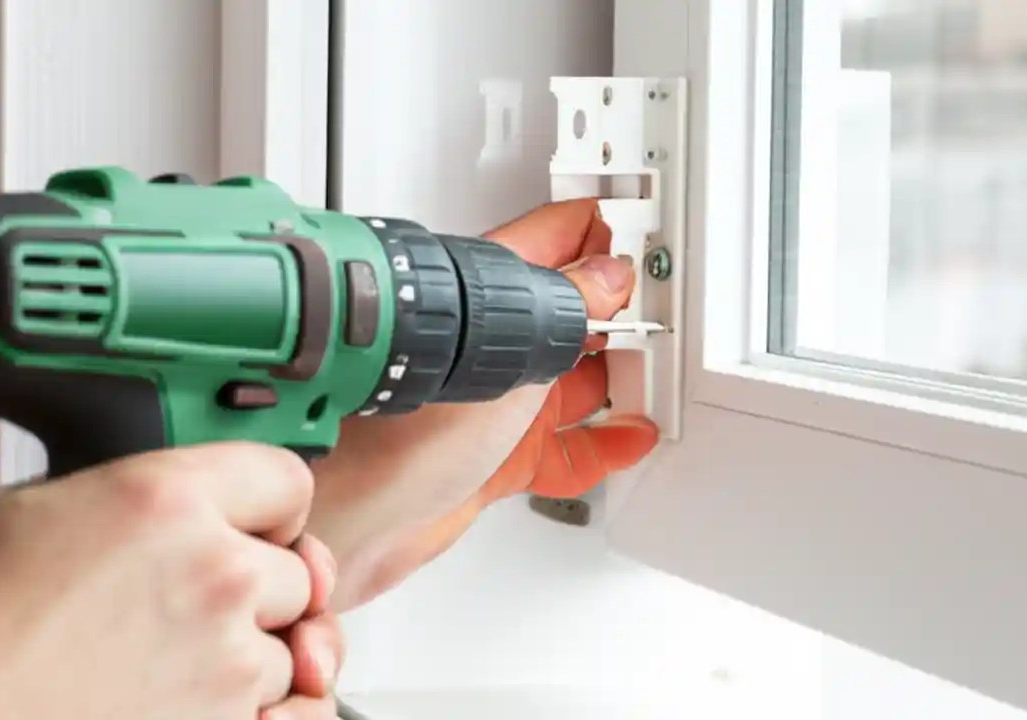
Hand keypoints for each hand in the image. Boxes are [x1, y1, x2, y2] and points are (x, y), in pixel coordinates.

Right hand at [0, 444, 344, 719]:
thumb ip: (60, 494)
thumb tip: (67, 504)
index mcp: (164, 499)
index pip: (286, 480)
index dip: (266, 504)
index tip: (249, 524)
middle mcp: (212, 575)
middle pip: (295, 571)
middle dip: (255, 588)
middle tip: (193, 607)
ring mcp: (223, 664)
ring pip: (288, 650)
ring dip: (247, 658)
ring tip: (170, 666)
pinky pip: (286, 719)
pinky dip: (254, 714)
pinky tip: (203, 705)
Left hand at [309, 199, 659, 609]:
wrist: (362, 517)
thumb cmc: (397, 430)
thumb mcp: (507, 355)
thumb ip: (565, 312)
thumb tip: (606, 276)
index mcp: (483, 297)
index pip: (555, 240)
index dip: (603, 230)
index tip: (648, 228)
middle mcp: (489, 347)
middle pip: (571, 313)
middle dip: (621, 310)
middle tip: (664, 309)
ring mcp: (494, 403)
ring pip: (574, 381)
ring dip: (619, 378)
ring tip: (658, 370)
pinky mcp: (498, 456)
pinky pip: (565, 446)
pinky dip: (602, 443)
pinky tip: (628, 436)